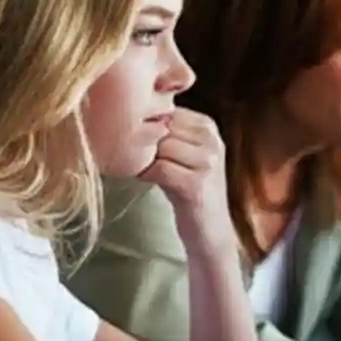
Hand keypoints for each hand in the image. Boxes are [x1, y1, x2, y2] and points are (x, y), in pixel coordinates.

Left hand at [136, 109, 234, 251]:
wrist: (210, 229)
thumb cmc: (188, 189)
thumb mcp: (184, 153)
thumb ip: (167, 132)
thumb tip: (129, 111)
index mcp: (209, 127)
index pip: (168, 110)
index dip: (149, 125)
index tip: (140, 140)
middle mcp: (212, 141)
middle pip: (162, 127)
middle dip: (146, 141)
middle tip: (137, 156)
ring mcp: (207, 163)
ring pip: (160, 146)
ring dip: (145, 158)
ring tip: (145, 169)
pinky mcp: (195, 184)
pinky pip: (159, 168)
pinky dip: (147, 174)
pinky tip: (148, 180)